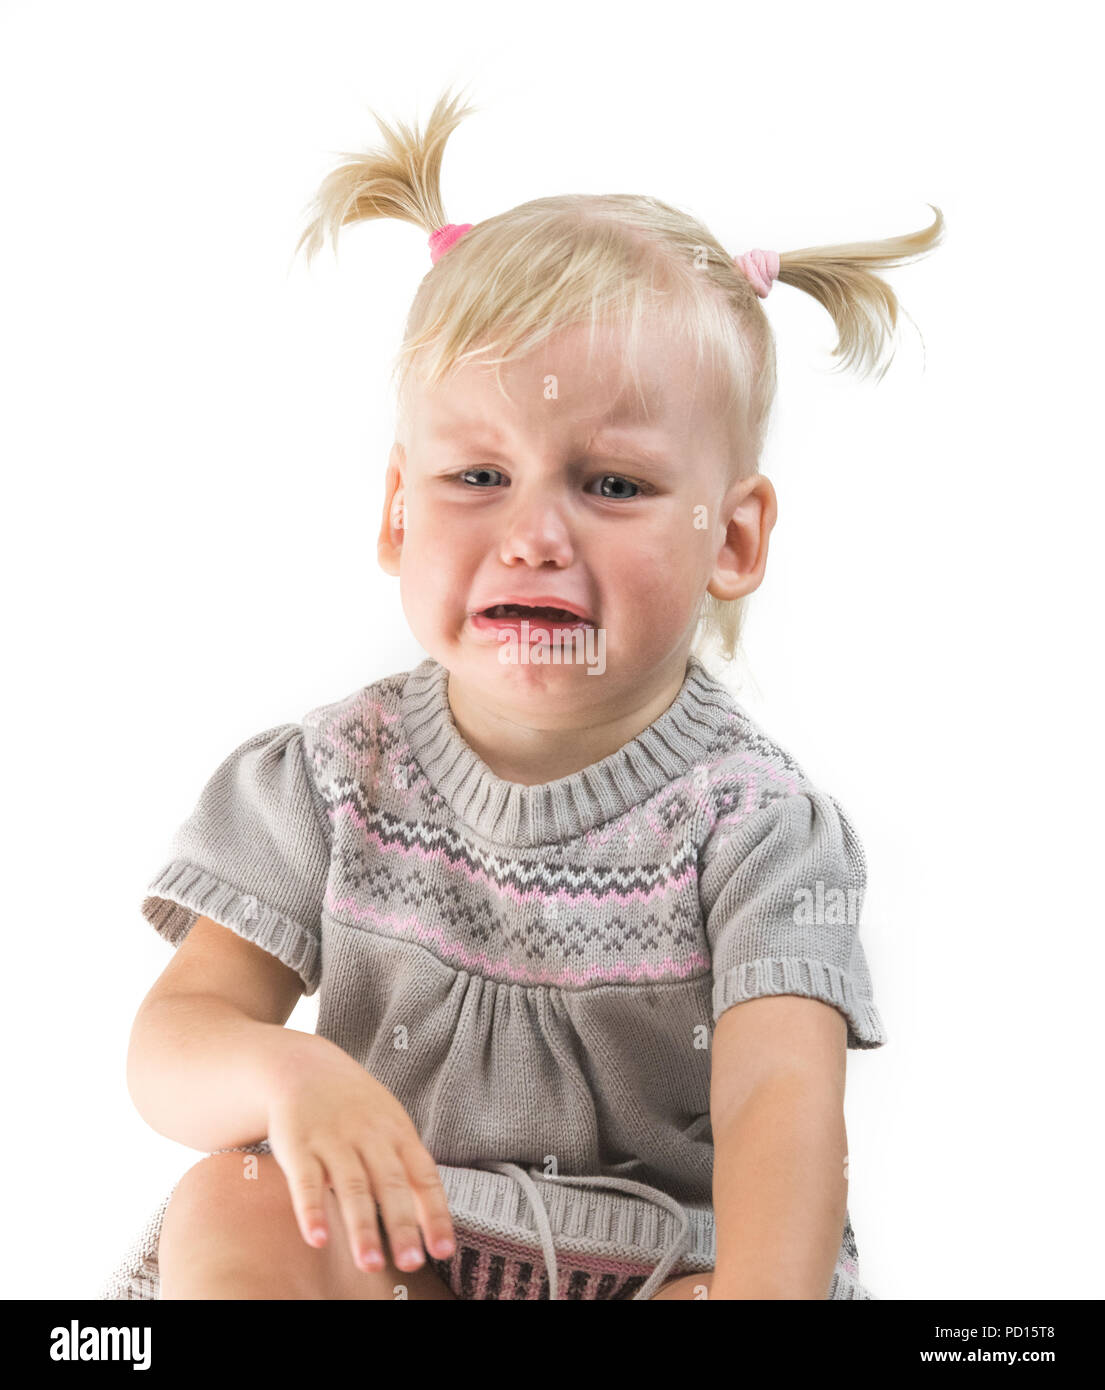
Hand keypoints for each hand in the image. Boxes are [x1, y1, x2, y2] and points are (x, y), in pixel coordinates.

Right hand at [263, 1037, 455, 1273]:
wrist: (304, 1065)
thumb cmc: (355, 1107)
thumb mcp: (390, 1125)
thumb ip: (408, 1168)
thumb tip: (432, 1222)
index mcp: (398, 1133)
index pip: (423, 1176)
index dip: (435, 1213)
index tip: (444, 1251)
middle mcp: (369, 1135)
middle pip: (390, 1183)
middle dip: (402, 1225)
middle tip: (412, 1264)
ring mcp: (333, 1139)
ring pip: (351, 1186)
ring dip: (362, 1226)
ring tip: (371, 1264)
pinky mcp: (297, 1144)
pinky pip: (305, 1180)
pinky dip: (311, 1210)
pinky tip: (318, 1239)